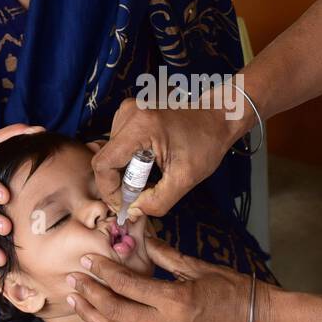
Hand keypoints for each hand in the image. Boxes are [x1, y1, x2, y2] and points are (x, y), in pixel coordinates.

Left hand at [65, 237, 267, 321]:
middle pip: (115, 313)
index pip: (128, 287)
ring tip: (75, 300)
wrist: (257, 321)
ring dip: (93, 315)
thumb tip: (143, 240)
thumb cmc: (234, 289)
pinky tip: (99, 314)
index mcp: (175, 301)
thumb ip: (167, 256)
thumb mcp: (200, 267)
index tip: (88, 259)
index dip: (104, 272)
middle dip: (89, 296)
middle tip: (72, 279)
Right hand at [92, 93, 252, 218]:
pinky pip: (119, 144)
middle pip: (106, 159)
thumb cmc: (207, 143)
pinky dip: (130, 161)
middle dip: (121, 183)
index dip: (109, 190)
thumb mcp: (185, 179)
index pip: (103, 164)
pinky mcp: (130, 112)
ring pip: (111, 154)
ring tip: (152, 177)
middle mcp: (128, 113)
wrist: (218, 117)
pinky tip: (150, 164)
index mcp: (140, 126)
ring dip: (126, 172)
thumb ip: (157, 201)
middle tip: (143, 195)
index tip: (126, 205)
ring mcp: (127, 110)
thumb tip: (133, 210)